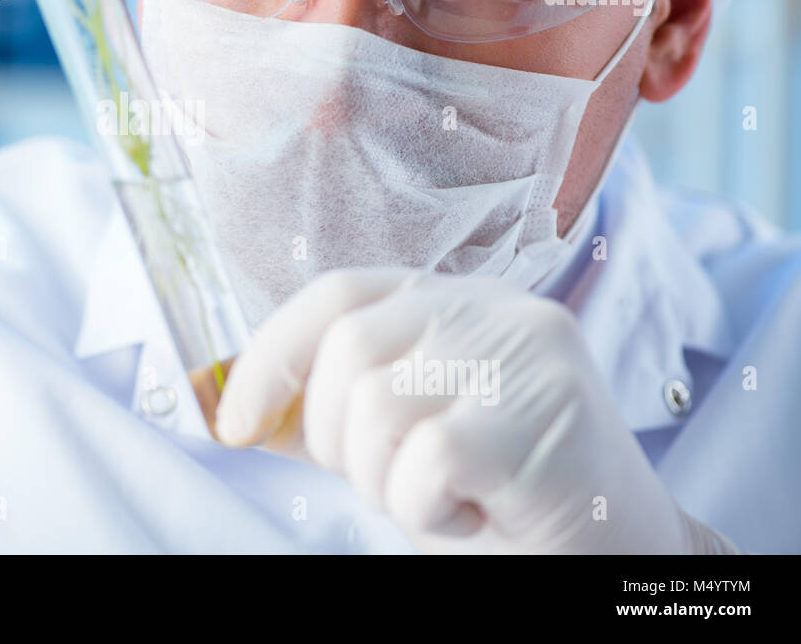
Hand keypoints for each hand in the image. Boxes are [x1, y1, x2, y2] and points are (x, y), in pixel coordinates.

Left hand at [214, 269, 736, 552]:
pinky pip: (427, 459)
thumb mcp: (399, 438)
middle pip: (347, 349)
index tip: (233, 424)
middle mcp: (491, 306)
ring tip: (436, 497)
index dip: (270, 358)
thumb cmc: (494, 494)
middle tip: (382, 483)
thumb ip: (331, 409)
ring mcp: (524, 351)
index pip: (335, 295)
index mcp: (451, 299)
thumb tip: (231, 409)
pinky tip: (471, 513)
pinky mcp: (544, 409)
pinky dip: (425, 508)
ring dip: (382, 480)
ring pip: (377, 405)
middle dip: (333, 438)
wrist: (614, 550)